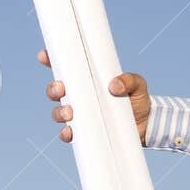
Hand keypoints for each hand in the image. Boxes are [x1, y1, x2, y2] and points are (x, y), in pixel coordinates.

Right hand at [37, 48, 151, 144]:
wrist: (145, 125)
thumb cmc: (137, 99)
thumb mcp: (137, 84)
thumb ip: (128, 80)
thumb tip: (114, 86)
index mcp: (87, 80)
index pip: (65, 68)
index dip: (51, 60)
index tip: (44, 56)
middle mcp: (79, 97)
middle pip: (55, 90)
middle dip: (52, 88)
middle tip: (61, 88)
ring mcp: (80, 115)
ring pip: (57, 112)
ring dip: (58, 112)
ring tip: (70, 112)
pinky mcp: (84, 132)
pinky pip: (67, 133)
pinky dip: (65, 133)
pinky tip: (70, 132)